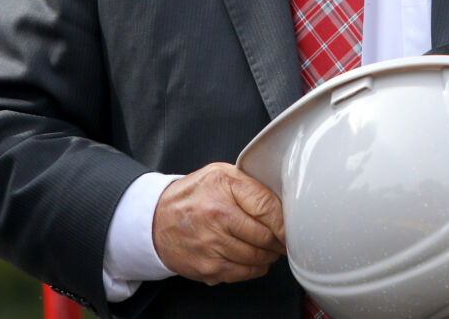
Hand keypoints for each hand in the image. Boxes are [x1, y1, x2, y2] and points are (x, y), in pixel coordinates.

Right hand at [152, 163, 285, 284]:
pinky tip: (251, 257)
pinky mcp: (209, 268)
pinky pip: (245, 273)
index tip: (293, 226)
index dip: (286, 221)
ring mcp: (212, 245)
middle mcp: (216, 215)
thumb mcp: (221, 175)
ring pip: (258, 258)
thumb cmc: (193, 196)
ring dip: (268, 255)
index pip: (268, 208)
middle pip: (266, 237)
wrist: (156, 221)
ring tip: (266, 246)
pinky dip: (255, 267)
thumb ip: (251, 185)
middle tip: (282, 237)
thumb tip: (285, 203)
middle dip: (279, 240)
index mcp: (223, 187)